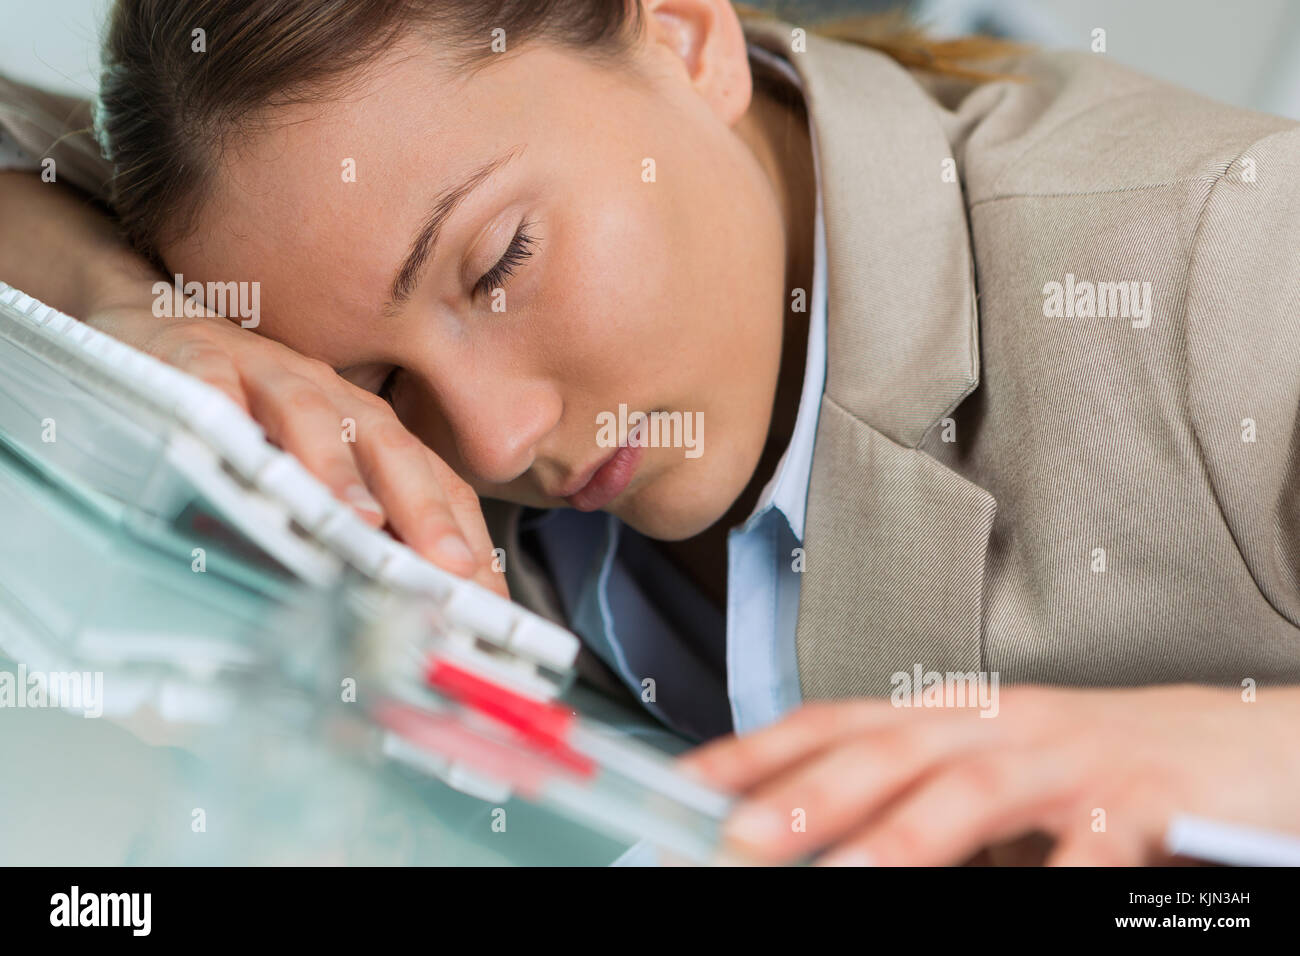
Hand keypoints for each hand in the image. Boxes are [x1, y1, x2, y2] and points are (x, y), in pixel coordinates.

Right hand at [83, 285, 508, 598]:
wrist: (159, 327)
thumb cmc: (247, 413)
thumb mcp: (311, 467)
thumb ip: (357, 527)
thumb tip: (405, 607)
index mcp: (366, 430)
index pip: (434, 482)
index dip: (467, 539)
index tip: (490, 603)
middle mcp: (329, 399)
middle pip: (388, 448)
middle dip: (426, 510)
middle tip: (452, 569)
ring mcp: (263, 374)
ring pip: (309, 415)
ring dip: (338, 467)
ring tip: (360, 522)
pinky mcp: (192, 358)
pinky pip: (209, 382)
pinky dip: (224, 407)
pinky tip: (232, 444)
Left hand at [679, 684, 1299, 864]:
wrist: (1236, 745)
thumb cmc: (1092, 770)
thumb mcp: (993, 778)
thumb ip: (917, 804)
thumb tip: (817, 848)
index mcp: (953, 717)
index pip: (835, 723)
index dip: (756, 751)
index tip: (685, 787)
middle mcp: (999, 725)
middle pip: (889, 749)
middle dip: (807, 793)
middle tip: (734, 837)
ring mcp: (1070, 758)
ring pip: (974, 786)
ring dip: (905, 833)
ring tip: (846, 876)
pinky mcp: (1145, 799)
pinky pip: (1092, 844)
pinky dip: (1056, 873)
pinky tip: (1035, 895)